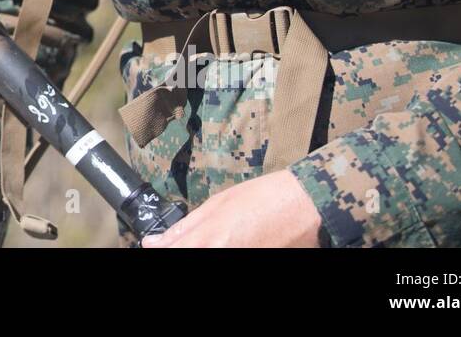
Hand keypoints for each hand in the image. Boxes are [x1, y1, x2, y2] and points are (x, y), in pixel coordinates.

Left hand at [141, 169, 322, 247]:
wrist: (306, 207)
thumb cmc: (264, 198)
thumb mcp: (217, 204)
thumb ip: (184, 228)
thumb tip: (154, 241)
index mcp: (207, 240)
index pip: (170, 252)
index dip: (162, 249)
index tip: (156, 246)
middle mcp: (219, 254)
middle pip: (185, 257)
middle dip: (182, 250)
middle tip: (197, 240)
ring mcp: (238, 260)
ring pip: (205, 261)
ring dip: (203, 249)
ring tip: (218, 238)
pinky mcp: (253, 262)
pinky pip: (226, 262)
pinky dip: (223, 251)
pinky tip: (230, 243)